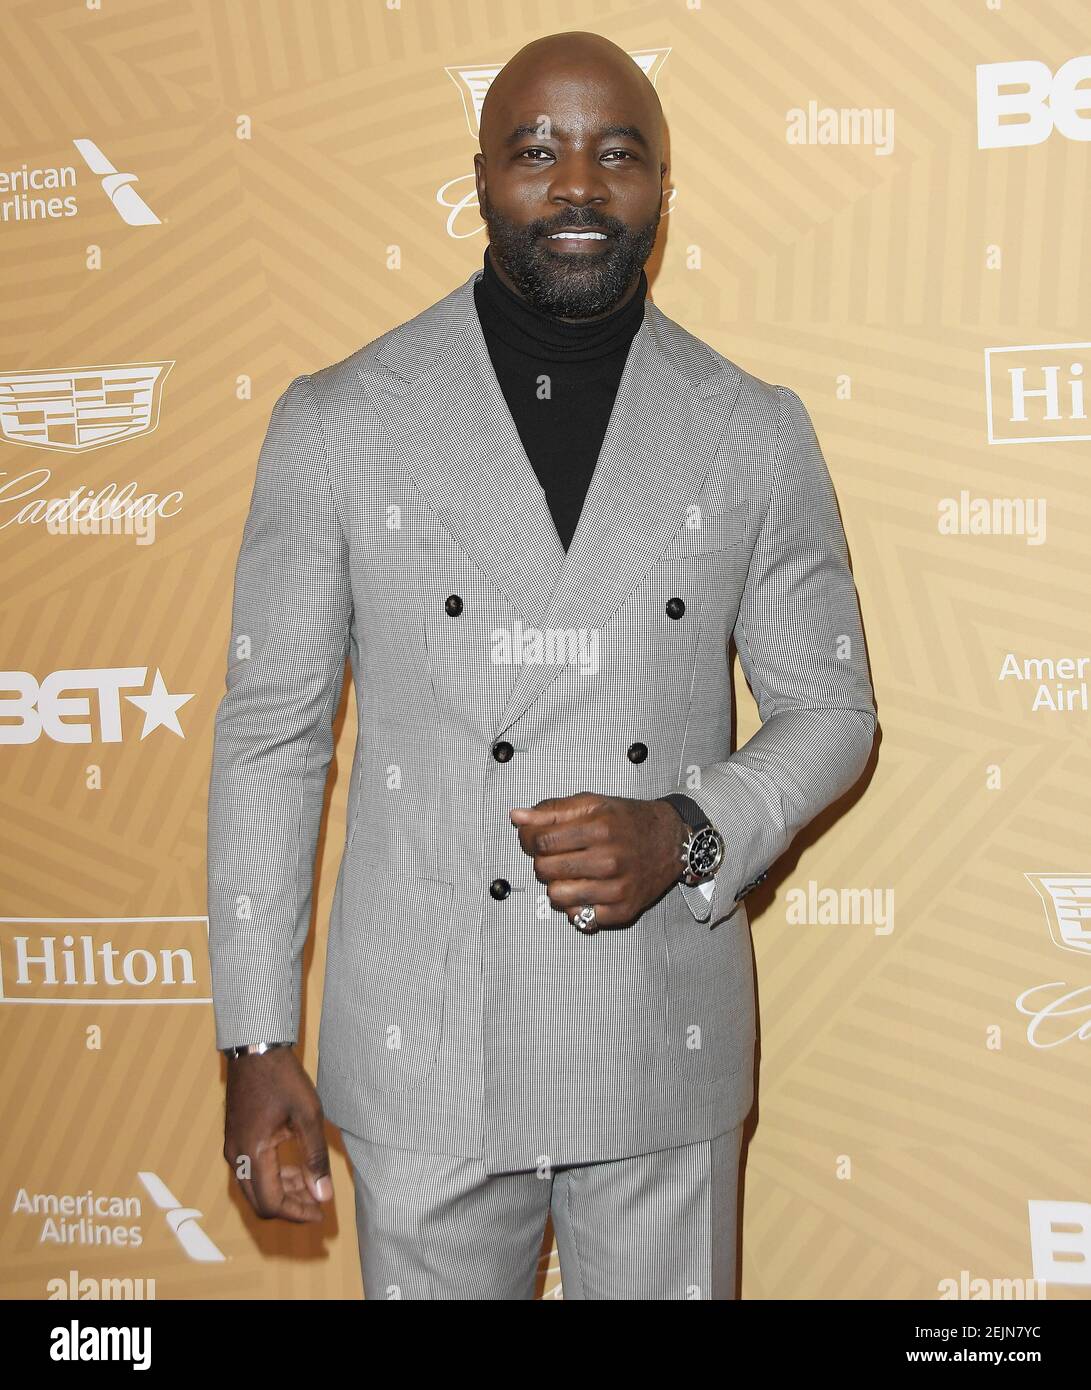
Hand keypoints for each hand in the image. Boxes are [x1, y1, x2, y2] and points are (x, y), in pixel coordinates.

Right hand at [223, 1047, 332, 1222]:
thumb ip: (315, 1157)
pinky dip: (274, 1178)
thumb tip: (323, 1195)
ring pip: (255, 1188)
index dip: (297, 1214)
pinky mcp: (235, 1140)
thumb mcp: (307, 1115)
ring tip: (312, 1186)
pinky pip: (251, 1172)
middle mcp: (236, 1156)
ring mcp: (233, 1148)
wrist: (256, 1049)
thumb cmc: (282, 1078)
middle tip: (319, 1202)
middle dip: (291, 1207)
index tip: (321, 1213)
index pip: (271, 1203)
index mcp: (253, 1153)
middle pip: (260, 1202)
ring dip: (283, 1193)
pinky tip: (296, 1169)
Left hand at [510, 791, 687, 927]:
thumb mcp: (592, 804)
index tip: (535, 839)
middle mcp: (609, 859)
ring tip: (570, 874)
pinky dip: (575, 905)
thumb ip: (552, 811)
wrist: (670, 841)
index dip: (530, 840)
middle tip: (557, 856)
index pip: (540, 840)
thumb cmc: (628, 821)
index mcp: (599, 828)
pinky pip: (577, 916)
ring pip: (556, 896)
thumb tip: (517, 817)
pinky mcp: (622, 910)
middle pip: (544, 869)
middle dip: (543, 862)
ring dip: (556, 885)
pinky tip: (586, 890)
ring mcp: (616, 888)